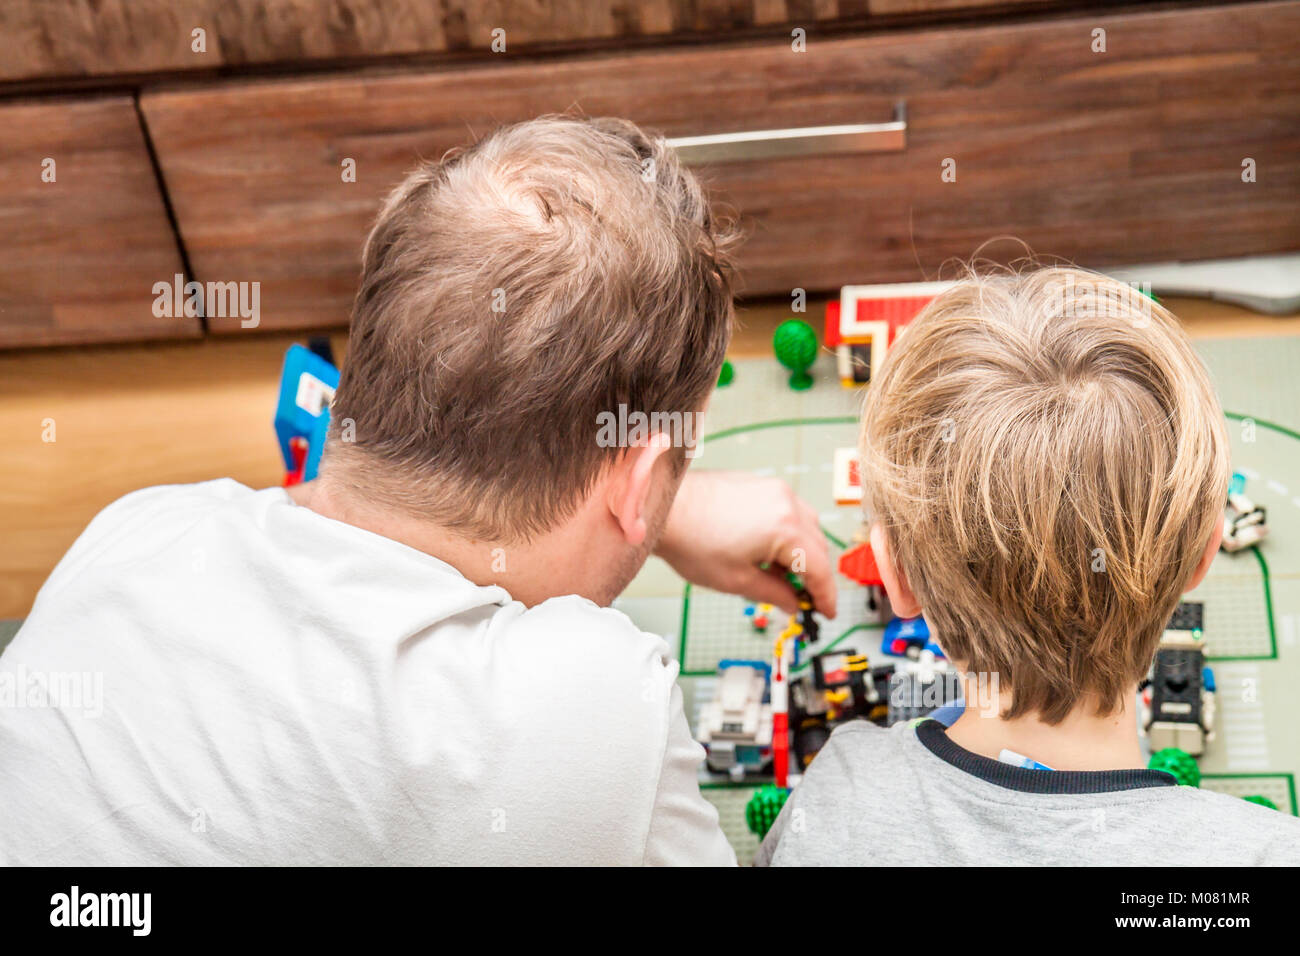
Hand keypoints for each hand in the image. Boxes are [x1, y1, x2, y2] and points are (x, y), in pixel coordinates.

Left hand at [654, 470, 836, 618]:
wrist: (664, 508)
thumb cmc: (692, 541)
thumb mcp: (736, 581)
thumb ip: (774, 594)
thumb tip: (793, 604)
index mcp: (786, 527)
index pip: (819, 567)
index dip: (825, 595)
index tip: (826, 612)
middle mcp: (786, 502)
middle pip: (817, 545)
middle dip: (813, 575)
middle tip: (803, 600)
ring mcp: (774, 489)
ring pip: (806, 527)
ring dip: (802, 553)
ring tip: (780, 577)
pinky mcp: (761, 484)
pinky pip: (789, 512)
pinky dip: (788, 534)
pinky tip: (768, 553)